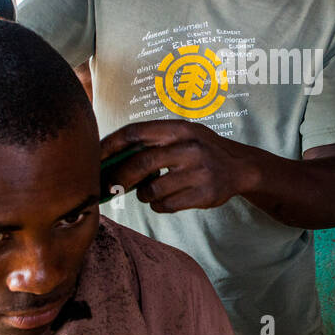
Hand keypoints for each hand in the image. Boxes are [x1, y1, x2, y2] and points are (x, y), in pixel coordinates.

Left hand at [100, 120, 250, 212]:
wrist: (241, 167)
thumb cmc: (200, 150)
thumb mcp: (181, 135)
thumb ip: (151, 142)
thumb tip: (108, 159)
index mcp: (178, 128)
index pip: (135, 133)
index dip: (110, 145)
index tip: (93, 157)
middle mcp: (189, 147)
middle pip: (141, 163)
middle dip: (119, 178)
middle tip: (108, 187)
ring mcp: (198, 171)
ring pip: (152, 189)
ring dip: (143, 194)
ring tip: (148, 191)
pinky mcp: (204, 194)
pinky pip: (166, 205)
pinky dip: (158, 205)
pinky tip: (165, 199)